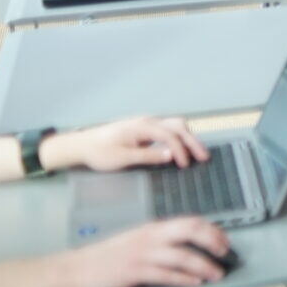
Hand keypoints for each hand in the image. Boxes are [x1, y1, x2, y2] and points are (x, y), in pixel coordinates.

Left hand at [43, 117, 208, 174]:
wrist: (82, 145)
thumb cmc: (100, 152)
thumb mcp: (122, 159)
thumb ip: (148, 156)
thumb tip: (170, 155)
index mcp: (142, 127)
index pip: (170, 136)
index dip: (181, 150)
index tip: (185, 165)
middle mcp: (147, 121)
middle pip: (178, 126)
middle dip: (193, 141)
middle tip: (204, 157)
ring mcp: (146, 123)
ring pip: (175, 125)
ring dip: (187, 137)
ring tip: (196, 152)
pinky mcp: (144, 128)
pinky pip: (168, 129)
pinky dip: (179, 137)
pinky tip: (181, 147)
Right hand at [62, 219, 228, 286]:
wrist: (76, 269)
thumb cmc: (106, 257)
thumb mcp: (136, 241)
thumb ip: (159, 241)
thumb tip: (184, 246)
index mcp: (152, 228)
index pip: (190, 221)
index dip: (212, 229)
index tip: (224, 239)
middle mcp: (150, 237)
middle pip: (190, 231)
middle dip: (213, 241)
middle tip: (226, 252)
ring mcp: (142, 254)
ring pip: (182, 255)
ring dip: (204, 265)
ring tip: (217, 274)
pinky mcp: (134, 272)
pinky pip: (165, 275)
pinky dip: (184, 279)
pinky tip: (195, 282)